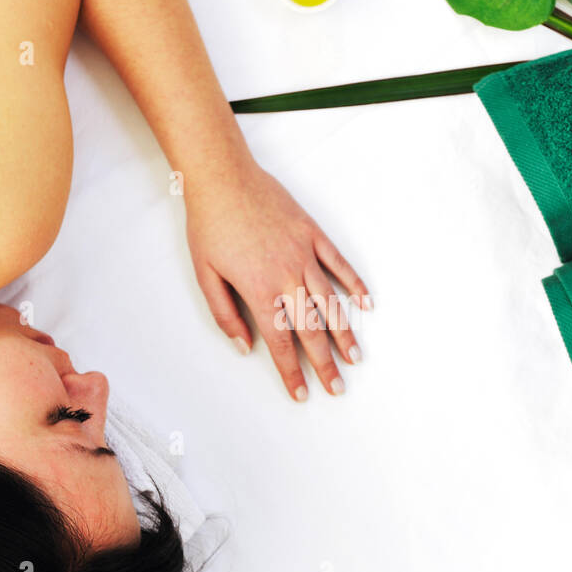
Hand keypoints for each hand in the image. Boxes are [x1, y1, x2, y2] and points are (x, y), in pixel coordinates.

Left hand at [185, 159, 370, 399]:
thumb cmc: (210, 225)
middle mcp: (288, 276)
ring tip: (355, 357)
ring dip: (344, 333)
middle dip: (325, 363)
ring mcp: (305, 254)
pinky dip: (354, 285)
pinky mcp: (313, 235)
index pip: (280, 342)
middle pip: (312, 329)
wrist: (223, 177)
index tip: (301, 394)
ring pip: (330, 302)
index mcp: (260, 290)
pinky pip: (339, 264)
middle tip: (337, 387)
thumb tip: (244, 346)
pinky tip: (366, 304)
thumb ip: (225, 314)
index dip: (292, 371)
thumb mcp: (205, 275)